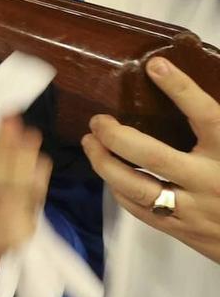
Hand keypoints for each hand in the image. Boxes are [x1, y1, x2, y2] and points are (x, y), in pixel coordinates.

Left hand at [82, 56, 219, 263]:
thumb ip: (216, 125)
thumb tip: (180, 87)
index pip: (205, 115)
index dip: (181, 89)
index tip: (155, 65)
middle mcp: (210, 181)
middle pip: (152, 157)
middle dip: (116, 136)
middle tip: (98, 120)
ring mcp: (194, 210)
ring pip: (137, 188)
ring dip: (105, 164)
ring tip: (90, 143)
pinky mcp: (182, 231)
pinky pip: (141, 210)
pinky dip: (119, 189)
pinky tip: (109, 173)